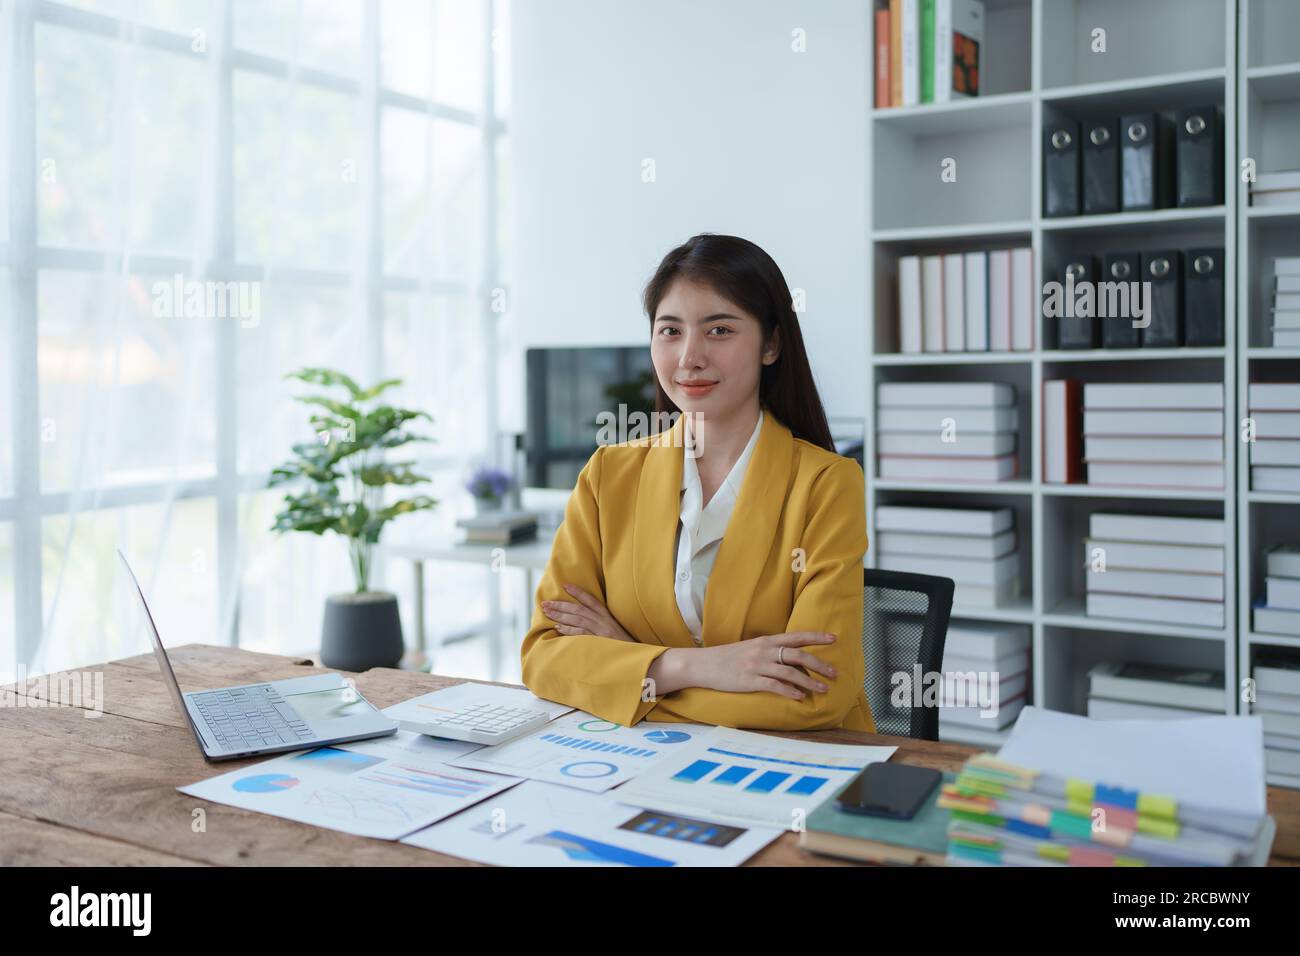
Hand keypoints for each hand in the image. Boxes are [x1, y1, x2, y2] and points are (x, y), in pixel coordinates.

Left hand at [541, 584, 636, 641]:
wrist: (637, 656)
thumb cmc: (624, 646)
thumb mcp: (615, 630)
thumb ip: (601, 624)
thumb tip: (583, 620)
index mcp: (607, 616)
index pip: (591, 600)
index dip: (578, 592)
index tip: (565, 585)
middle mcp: (603, 621)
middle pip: (578, 609)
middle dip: (561, 605)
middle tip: (545, 603)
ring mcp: (601, 631)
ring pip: (577, 619)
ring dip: (561, 615)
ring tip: (547, 612)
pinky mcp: (599, 641)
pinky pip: (581, 633)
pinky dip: (569, 630)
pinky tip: (558, 627)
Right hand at [694, 632, 838, 699]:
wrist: (702, 664)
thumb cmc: (727, 657)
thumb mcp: (750, 647)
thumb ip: (769, 650)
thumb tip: (790, 657)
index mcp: (765, 641)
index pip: (796, 637)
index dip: (816, 637)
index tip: (833, 638)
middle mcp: (764, 651)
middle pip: (798, 655)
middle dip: (820, 664)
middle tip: (835, 673)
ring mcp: (756, 666)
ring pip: (790, 673)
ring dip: (810, 682)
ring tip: (824, 690)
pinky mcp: (749, 681)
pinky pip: (774, 686)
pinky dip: (789, 691)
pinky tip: (800, 697)